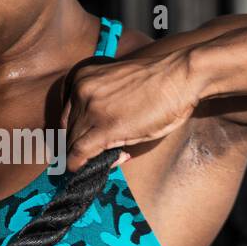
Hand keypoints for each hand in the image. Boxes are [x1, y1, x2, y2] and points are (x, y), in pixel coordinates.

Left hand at [59, 47, 201, 172]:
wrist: (180, 76)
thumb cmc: (158, 83)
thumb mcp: (118, 88)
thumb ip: (100, 108)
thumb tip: (94, 138)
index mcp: (82, 77)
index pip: (66, 114)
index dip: (73, 133)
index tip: (81, 144)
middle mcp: (81, 90)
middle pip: (68, 129)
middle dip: (79, 146)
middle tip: (96, 155)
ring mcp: (92, 108)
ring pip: (72, 142)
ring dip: (86, 156)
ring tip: (109, 157)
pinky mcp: (105, 127)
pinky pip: (80, 152)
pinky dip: (80, 164)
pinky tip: (89, 169)